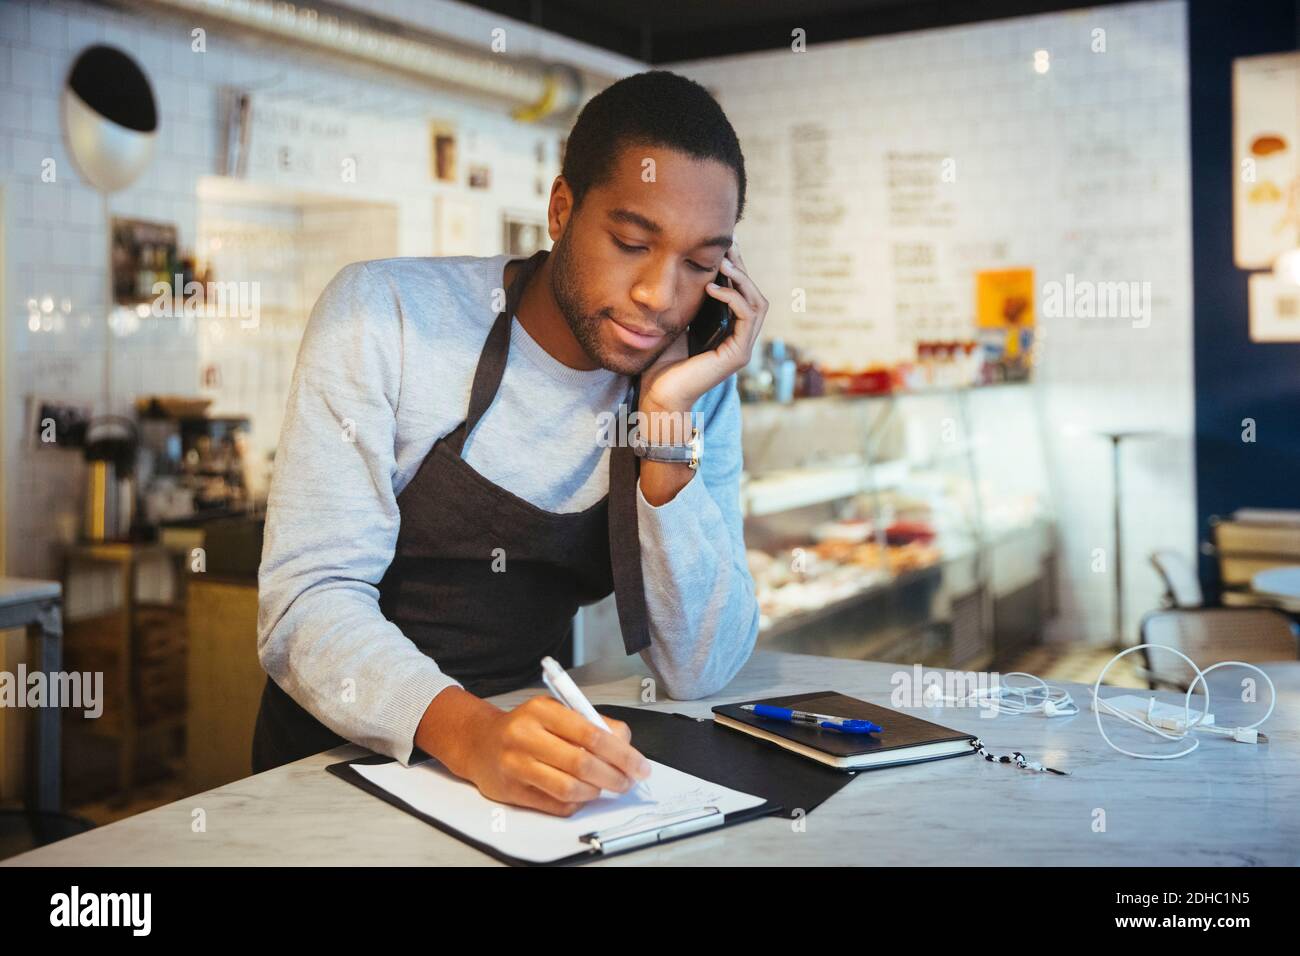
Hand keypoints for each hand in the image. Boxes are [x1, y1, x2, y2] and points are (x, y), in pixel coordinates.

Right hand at [455, 695, 650, 816]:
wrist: (479, 742)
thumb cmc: (526, 727)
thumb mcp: (556, 713)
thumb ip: (591, 724)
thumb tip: (626, 746)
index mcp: (542, 710)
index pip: (591, 733)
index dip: (622, 753)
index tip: (640, 766)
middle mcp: (525, 736)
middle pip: (582, 763)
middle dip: (614, 776)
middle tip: (628, 781)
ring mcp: (516, 765)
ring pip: (569, 789)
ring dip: (595, 792)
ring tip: (603, 787)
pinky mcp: (512, 791)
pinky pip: (556, 805)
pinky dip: (577, 803)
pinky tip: (581, 795)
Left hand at [640, 241, 767, 415]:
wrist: (658, 396)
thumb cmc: (662, 364)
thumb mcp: (677, 323)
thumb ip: (689, 304)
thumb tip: (688, 272)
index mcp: (728, 331)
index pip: (741, 294)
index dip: (736, 269)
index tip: (724, 246)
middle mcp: (740, 339)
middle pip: (754, 294)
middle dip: (742, 268)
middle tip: (729, 246)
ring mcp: (742, 348)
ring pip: (757, 303)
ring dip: (742, 279)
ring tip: (723, 263)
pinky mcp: (737, 355)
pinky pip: (746, 318)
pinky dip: (733, 298)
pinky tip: (713, 287)